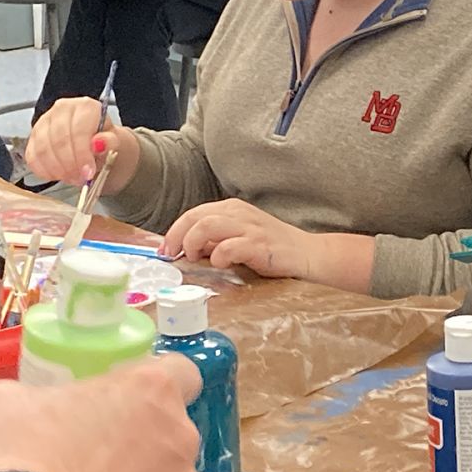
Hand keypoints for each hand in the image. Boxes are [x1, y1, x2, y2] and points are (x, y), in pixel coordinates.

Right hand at [26, 97, 139, 189]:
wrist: (97, 147)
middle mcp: (62, 109)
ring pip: (43, 149)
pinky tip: (59, 176)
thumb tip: (99, 143)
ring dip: (58, 170)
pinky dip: (45, 171)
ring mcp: (44, 122)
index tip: (88, 173)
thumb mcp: (115, 143)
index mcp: (85, 106)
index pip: (78, 130)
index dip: (82, 155)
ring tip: (73, 178)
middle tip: (81, 179)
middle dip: (70, 165)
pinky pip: (32, 157)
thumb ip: (109, 143)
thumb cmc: (105, 143)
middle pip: (59, 140)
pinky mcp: (32, 137)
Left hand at [163, 198, 313, 276]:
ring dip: (192, 242)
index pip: (194, 213)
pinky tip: (220, 264)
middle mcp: (239, 213)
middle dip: (176, 236)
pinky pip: (230, 247)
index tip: (164, 250)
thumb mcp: (239, 238)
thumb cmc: (271, 248)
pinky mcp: (260, 245)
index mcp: (232, 208)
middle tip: (171, 255)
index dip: (174, 231)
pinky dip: (218, 256)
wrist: (307, 254)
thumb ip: (214, 241)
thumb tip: (184, 249)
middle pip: (196, 216)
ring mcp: (250, 228)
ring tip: (192, 258)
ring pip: (208, 225)